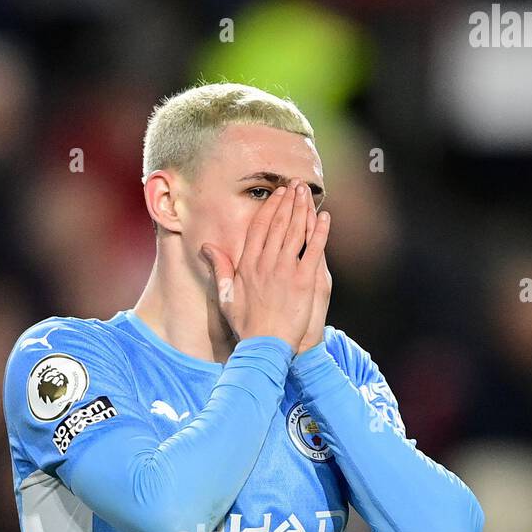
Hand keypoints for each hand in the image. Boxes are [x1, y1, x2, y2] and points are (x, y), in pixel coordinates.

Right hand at [200, 181, 330, 355]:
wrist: (265, 346)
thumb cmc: (247, 326)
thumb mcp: (226, 297)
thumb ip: (220, 269)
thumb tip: (207, 247)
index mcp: (248, 266)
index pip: (259, 229)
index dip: (270, 209)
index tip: (277, 195)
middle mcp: (266, 264)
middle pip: (278, 225)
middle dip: (288, 202)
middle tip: (295, 185)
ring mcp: (286, 271)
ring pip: (295, 232)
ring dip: (302, 209)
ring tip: (307, 193)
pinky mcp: (304, 281)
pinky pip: (313, 250)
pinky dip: (320, 232)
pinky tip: (324, 217)